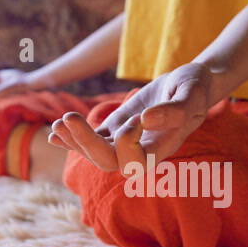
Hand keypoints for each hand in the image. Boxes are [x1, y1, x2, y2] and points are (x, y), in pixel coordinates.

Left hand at [48, 62, 212, 170]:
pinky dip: (72, 139)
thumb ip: (174, 110)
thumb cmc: (194, 88)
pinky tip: (53, 134)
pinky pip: (91, 142)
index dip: (127, 143)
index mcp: (161, 148)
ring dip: (74, 140)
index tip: (137, 116)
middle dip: (85, 143)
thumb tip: (144, 120)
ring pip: (95, 154)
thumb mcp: (190, 93)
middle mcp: (141, 152)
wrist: (190, 84)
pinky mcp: (115, 131)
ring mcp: (126, 143)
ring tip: (59, 122)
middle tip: (68, 118)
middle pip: (107, 162)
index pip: (135, 161)